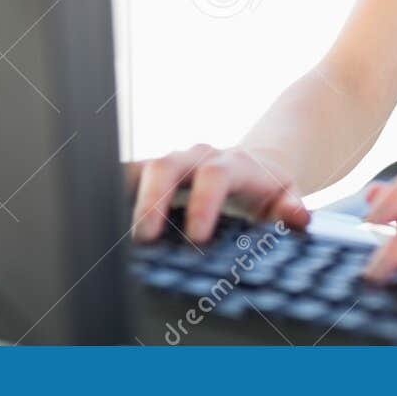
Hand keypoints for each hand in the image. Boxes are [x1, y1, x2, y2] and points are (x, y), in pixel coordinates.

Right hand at [125, 144, 310, 243]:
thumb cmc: (270, 190)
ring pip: (143, 168)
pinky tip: (98, 216)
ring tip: (112, 232)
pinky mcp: (155, 172)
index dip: (204, 203)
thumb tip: (298, 216)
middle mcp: (198, 157)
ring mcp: (174, 162)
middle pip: (167, 164)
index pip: (215, 175)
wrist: (256, 166)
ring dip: (126, 197)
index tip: (197, 238)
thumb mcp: (288, 198)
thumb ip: (292, 208)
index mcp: (234, 165)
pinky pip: (129, 175)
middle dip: (152, 199)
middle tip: (143, 237)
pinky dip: (113, 191)